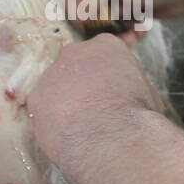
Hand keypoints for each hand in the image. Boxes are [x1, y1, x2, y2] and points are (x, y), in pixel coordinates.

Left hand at [26, 34, 162, 174]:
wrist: (112, 138)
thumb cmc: (138, 116)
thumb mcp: (148, 94)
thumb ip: (131, 86)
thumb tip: (130, 97)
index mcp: (106, 46)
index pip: (103, 55)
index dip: (107, 78)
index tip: (112, 95)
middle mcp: (75, 52)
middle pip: (76, 67)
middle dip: (82, 86)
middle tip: (93, 111)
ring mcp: (51, 73)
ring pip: (56, 88)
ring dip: (64, 104)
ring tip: (79, 129)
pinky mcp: (35, 98)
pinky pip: (42, 110)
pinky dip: (52, 122)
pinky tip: (65, 137)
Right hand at [58, 0, 183, 40]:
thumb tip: (72, 15)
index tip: (79, 14)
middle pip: (79, 1)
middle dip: (93, 20)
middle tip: (107, 28)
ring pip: (97, 18)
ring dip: (111, 30)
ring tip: (130, 34)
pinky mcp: (127, 8)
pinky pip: (114, 26)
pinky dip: (125, 33)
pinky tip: (139, 32)